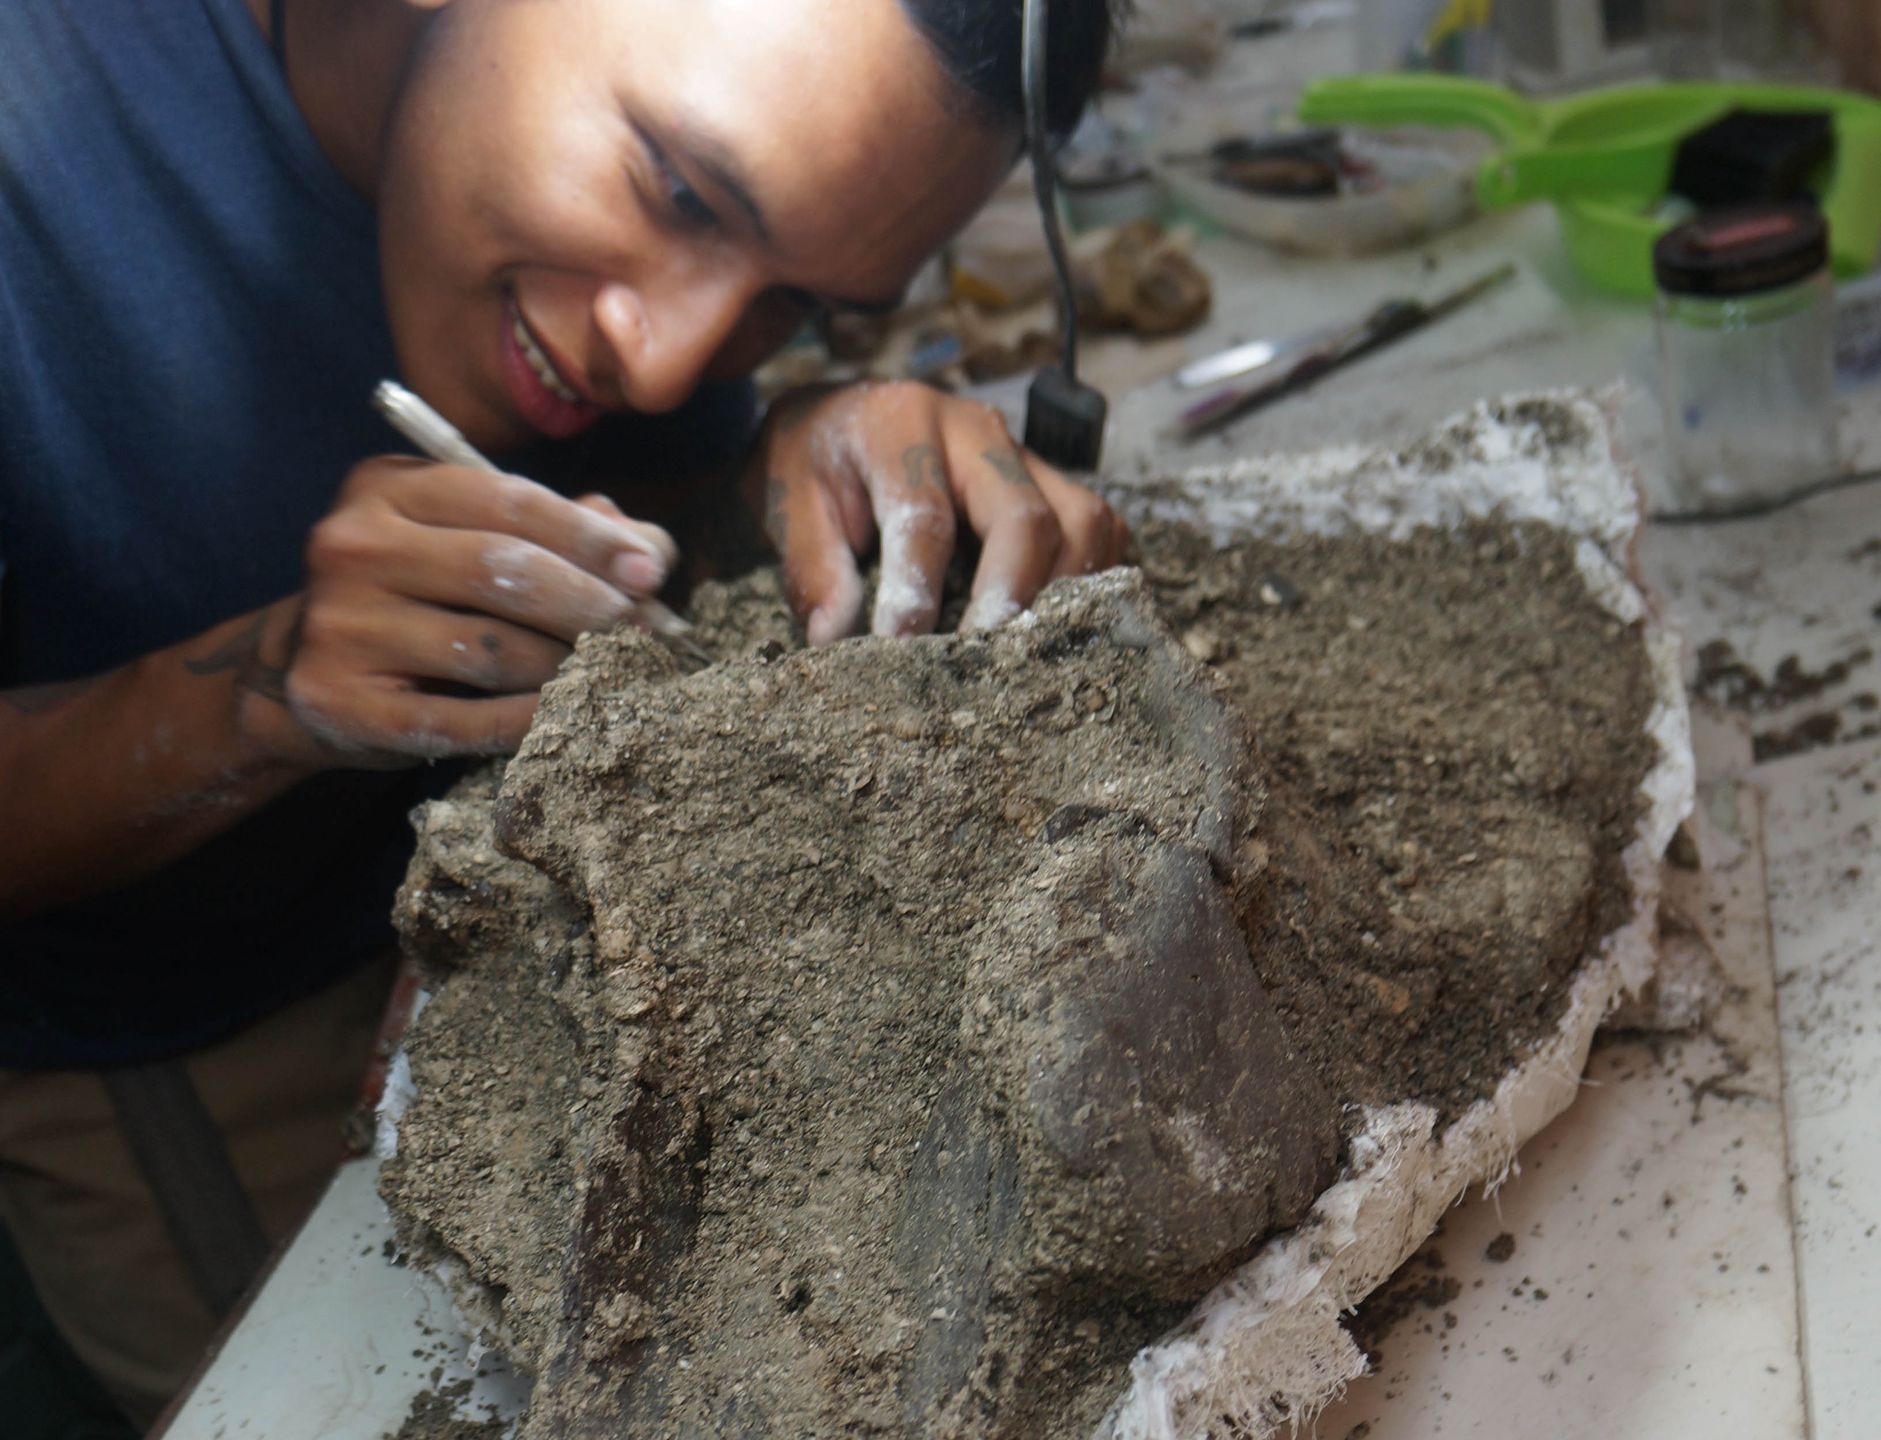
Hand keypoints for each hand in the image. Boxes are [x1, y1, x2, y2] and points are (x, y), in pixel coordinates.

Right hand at [263, 456, 676, 763]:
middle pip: (503, 570)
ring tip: (611, 676)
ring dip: (567, 667)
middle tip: (643, 632)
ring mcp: (340, 624)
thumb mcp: (477, 541)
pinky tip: (567, 717)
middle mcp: (353, 544)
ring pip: (490, 649)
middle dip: (589, 604)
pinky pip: (462, 719)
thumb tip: (650, 552)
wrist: (304, 674)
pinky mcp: (341, 701)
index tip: (649, 572)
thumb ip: (565, 533)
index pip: (510, 501)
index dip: (590, 538)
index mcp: (391, 487)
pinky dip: (527, 721)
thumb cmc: (422, 598)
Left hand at [754, 381, 1128, 644]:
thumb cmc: (816, 465)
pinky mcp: (1052, 481)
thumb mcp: (788, 503)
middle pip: (1024, 516)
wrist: (842, 418)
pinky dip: (1090, 579)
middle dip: (1009, 596)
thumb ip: (812, 566)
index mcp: (901, 423)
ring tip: (1023, 651)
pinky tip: (1055, 625)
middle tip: (981, 660)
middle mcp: (976, 430)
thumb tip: (835, 636)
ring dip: (1062, 593)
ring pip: (1082, 520)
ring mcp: (1024, 452)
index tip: (902, 649)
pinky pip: (1101, 528)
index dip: (917, 588)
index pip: (925, 514)